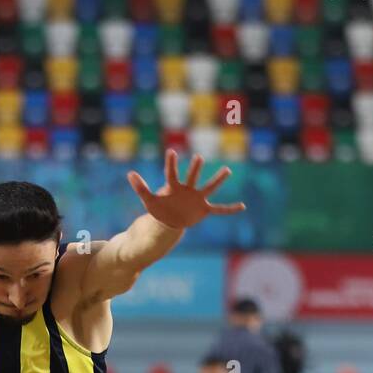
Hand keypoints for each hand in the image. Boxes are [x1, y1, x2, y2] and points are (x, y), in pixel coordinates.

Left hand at [127, 151, 245, 230]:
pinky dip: (230, 209)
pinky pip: (219, 209)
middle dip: (195, 169)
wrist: (169, 221)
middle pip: (192, 177)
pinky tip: (242, 207)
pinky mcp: (204, 209)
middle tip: (198, 157)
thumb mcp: (148, 200)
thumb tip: (130, 173)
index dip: (171, 164)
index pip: (171, 173)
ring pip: (209, 187)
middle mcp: (188, 189)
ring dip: (218, 180)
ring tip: (227, 170)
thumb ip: (140, 187)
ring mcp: (197, 198)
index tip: (171, 151)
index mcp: (173, 186)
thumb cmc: (159, 209)